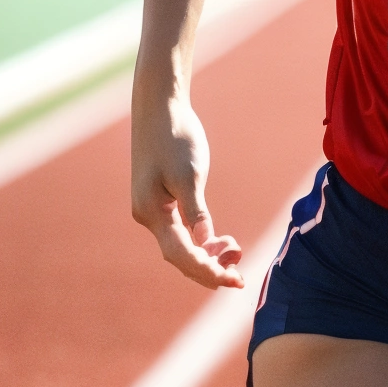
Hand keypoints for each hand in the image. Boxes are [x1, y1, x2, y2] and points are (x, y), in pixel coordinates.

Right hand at [129, 91, 244, 289]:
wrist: (160, 106)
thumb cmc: (175, 137)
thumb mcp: (189, 175)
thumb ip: (196, 213)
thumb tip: (204, 245)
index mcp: (151, 212)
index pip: (181, 256)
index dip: (208, 272)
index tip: (235, 280)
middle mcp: (147, 215)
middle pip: (179, 257)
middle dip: (209, 268)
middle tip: (240, 274)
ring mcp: (152, 208)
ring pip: (179, 245)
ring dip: (206, 255)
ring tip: (235, 250)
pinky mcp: (159, 198)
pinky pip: (179, 231)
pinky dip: (199, 239)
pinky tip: (218, 239)